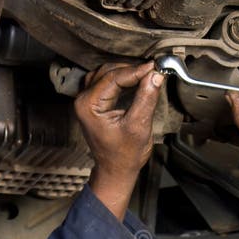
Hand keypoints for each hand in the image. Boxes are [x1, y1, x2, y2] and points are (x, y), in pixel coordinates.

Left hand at [75, 61, 163, 219]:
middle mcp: (83, 100)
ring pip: (107, 74)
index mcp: (88, 106)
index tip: (154, 68)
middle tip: (153, 70)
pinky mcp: (94, 102)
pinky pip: (106, 81)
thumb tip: (155, 76)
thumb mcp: (138, 126)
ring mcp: (87, 101)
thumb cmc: (124, 155)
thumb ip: (146, 99)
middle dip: (132, 70)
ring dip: (127, 72)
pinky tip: (136, 80)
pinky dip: (121, 78)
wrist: (116, 170)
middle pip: (108, 72)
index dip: (136, 71)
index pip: (113, 78)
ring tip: (147, 74)